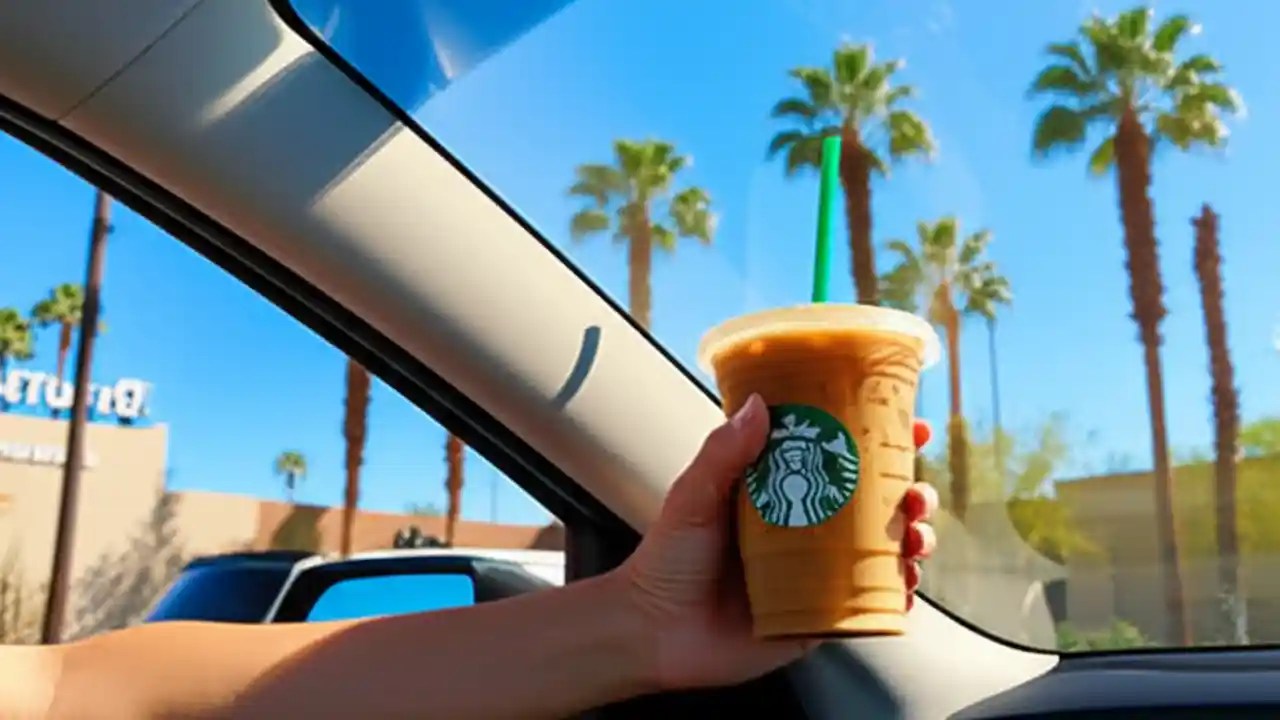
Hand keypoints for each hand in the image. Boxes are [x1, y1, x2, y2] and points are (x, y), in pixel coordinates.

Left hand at [619, 393, 936, 691]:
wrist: (653, 632)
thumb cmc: (667, 561)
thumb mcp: (693, 497)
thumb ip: (724, 453)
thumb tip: (758, 406)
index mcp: (783, 492)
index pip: (841, 459)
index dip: (883, 444)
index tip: (913, 428)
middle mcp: (807, 530)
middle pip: (878, 505)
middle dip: (912, 495)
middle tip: (916, 494)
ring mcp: (817, 574)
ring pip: (885, 552)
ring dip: (914, 542)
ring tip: (914, 540)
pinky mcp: (818, 617)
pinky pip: (871, 606)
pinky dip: (899, 597)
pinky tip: (906, 588)